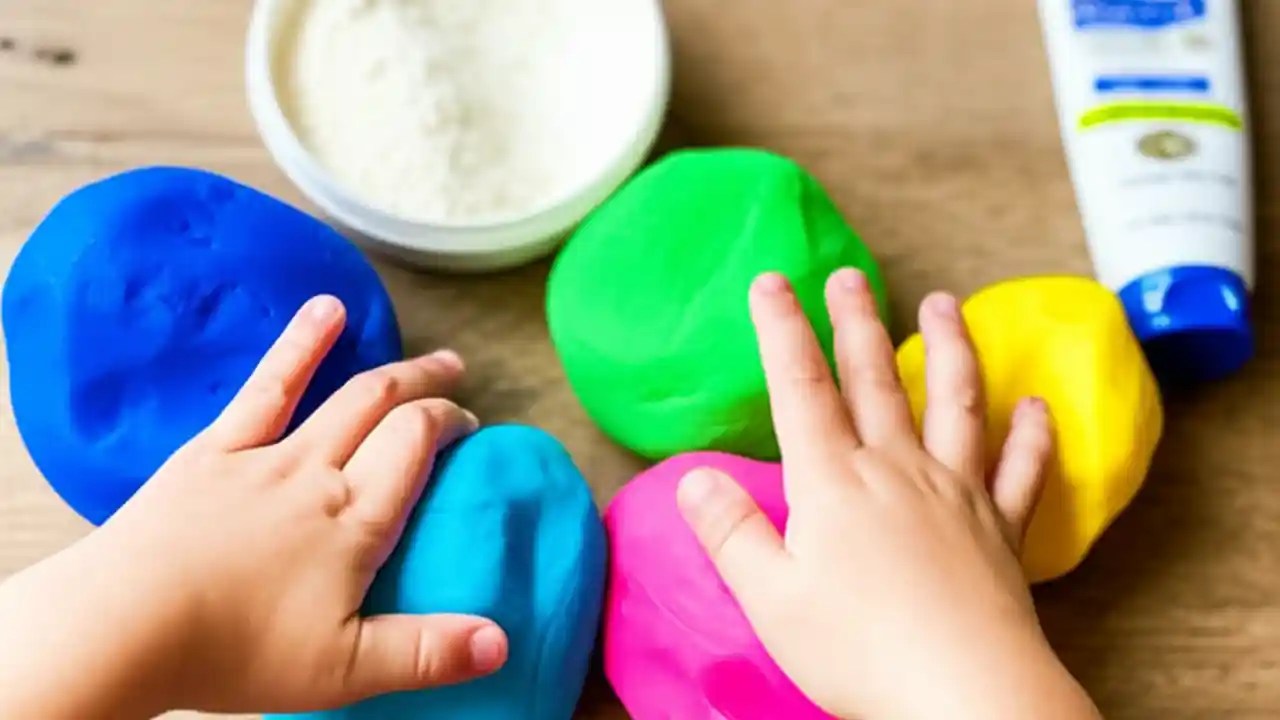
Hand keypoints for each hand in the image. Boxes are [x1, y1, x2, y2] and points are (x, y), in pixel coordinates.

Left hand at [0, 296, 507, 717]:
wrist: (124, 625)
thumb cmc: (235, 650)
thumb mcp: (344, 671)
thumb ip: (426, 653)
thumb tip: (502, 643)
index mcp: (355, 522)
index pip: (417, 447)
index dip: (449, 424)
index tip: (469, 424)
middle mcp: (318, 474)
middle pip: (385, 408)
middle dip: (428, 386)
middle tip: (456, 374)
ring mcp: (264, 455)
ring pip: (339, 392)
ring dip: (384, 364)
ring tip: (412, 345)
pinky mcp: (213, 450)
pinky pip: (267, 387)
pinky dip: (300, 345)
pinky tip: (321, 312)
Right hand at [677, 270, 1100, 719]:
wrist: (965, 696)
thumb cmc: (859, 651)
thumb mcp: (770, 598)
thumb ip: (731, 532)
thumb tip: (693, 475)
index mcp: (833, 483)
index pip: (800, 388)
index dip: (782, 329)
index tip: (772, 281)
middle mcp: (896, 470)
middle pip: (873, 379)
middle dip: (856, 321)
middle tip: (850, 275)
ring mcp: (956, 494)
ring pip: (954, 403)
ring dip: (948, 348)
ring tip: (944, 304)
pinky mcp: (1001, 530)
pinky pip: (1021, 470)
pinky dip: (1031, 435)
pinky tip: (1036, 405)